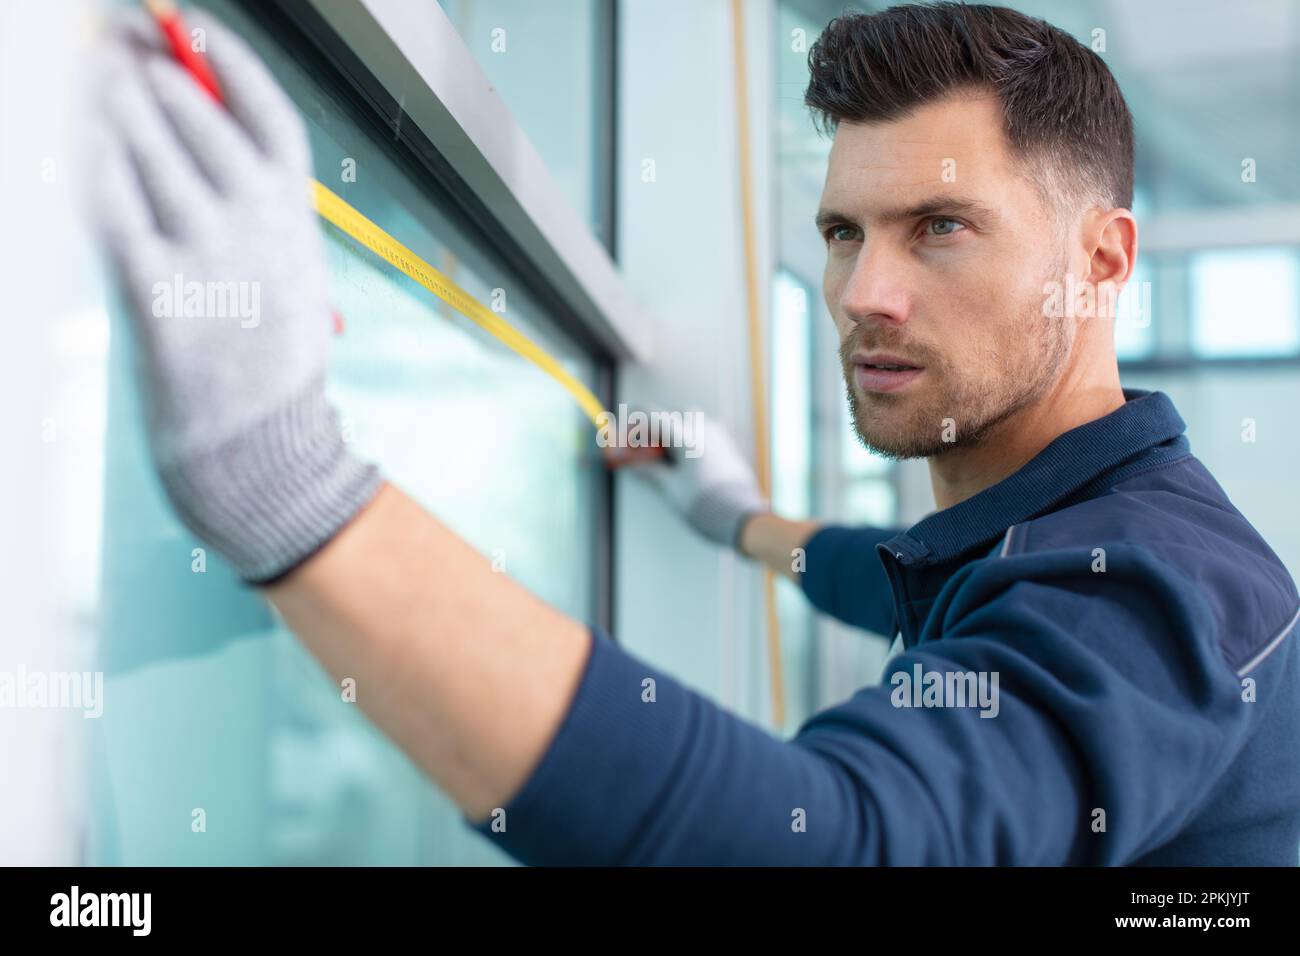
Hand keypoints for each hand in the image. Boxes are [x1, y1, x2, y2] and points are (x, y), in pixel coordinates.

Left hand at [91, 8, 379, 582]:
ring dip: (114, 100)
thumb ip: (260, 205)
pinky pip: (112, 204)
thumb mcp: (293, 272)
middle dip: (152, 68)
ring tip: (95, 75)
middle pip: (197, 118)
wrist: (258, 445)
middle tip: (119, 42)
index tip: (194, 28)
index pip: (266, 116)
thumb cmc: (272, 358)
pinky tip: (79, 136)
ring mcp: (207, 258)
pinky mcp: (156, 291)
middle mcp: (257, 228)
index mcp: (298, 220)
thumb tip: (198, 127)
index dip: (229, 62)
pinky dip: (91, 159)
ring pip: (148, 149)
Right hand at [631, 411, 767, 547]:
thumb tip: (634, 465)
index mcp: (684, 435)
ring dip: (668, 433)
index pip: (649, 414)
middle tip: (638, 450)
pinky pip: (699, 430)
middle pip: (666, 415)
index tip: (622, 438)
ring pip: (684, 421)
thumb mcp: (670, 487)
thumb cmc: (704, 503)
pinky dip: (684, 438)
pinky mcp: (725, 442)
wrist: (741, 515)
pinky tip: (679, 459)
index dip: (631, 424)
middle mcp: (702, 427)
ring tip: (659, 457)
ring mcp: (716, 432)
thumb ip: (649, 471)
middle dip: (649, 430)